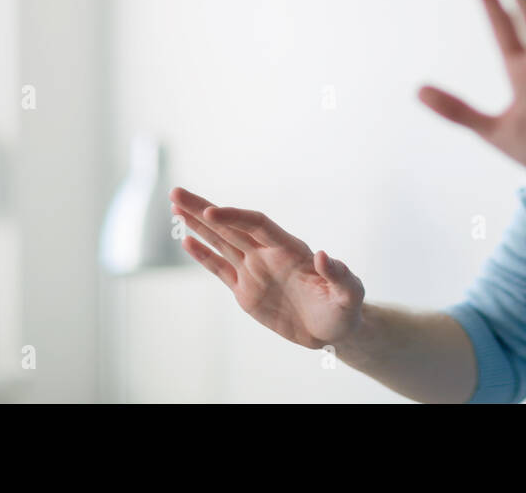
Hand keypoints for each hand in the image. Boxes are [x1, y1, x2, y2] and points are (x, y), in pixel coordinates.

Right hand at [170, 186, 364, 348]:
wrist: (333, 331)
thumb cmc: (345, 310)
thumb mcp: (350, 295)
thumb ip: (339, 275)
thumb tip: (324, 255)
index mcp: (290, 249)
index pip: (257, 225)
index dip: (234, 217)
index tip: (211, 212)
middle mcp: (268, 254)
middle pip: (231, 225)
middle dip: (203, 209)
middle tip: (177, 192)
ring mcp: (255, 270)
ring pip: (221, 241)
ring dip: (197, 224)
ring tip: (175, 206)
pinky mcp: (246, 291)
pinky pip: (221, 269)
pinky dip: (203, 255)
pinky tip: (186, 240)